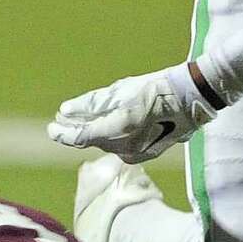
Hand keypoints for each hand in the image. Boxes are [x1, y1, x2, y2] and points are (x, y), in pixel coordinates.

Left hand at [48, 66, 216, 162]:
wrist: (191, 98)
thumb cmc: (156, 87)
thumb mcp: (121, 90)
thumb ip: (91, 103)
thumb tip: (65, 111)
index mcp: (119, 127)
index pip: (81, 137)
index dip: (62, 134)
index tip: (51, 128)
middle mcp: (127, 146)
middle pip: (93, 141)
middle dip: (79, 131)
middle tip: (65, 120)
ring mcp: (138, 153)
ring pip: (107, 145)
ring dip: (97, 134)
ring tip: (87, 120)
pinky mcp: (147, 154)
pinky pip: (122, 148)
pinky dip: (113, 138)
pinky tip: (113, 125)